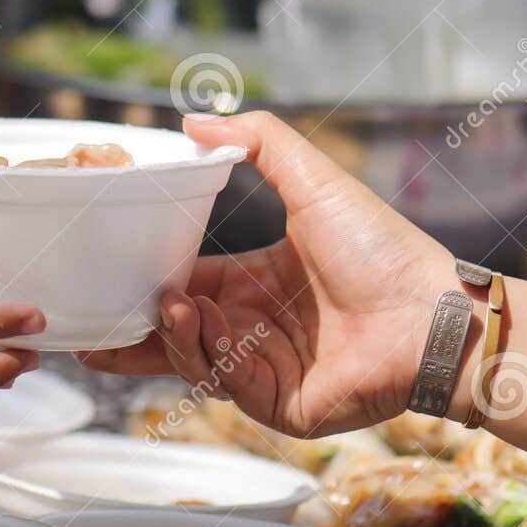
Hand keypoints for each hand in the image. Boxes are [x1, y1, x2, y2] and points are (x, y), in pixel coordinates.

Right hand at [79, 112, 460, 435]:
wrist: (432, 310)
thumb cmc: (382, 247)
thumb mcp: (313, 181)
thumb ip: (256, 143)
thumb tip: (192, 119)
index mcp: (257, 285)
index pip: (186, 289)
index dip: (146, 288)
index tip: (104, 280)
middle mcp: (258, 331)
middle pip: (178, 336)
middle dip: (135, 332)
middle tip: (95, 320)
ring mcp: (268, 373)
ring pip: (196, 362)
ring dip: (175, 335)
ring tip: (169, 305)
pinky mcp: (283, 407)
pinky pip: (231, 386)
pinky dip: (214, 355)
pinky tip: (211, 324)